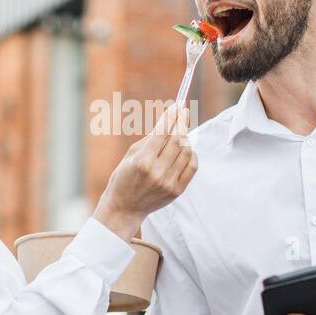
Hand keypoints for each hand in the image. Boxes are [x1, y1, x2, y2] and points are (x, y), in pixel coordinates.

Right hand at [93, 103, 195, 239]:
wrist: (124, 208)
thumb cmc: (123, 178)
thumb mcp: (130, 155)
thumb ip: (150, 139)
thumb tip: (169, 122)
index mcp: (142, 161)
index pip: (163, 132)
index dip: (172, 117)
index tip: (178, 106)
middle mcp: (157, 172)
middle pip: (177, 140)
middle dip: (181, 122)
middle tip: (184, 112)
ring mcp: (169, 182)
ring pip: (187, 151)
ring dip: (186, 137)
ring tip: (180, 131)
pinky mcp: (177, 190)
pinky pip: (192, 166)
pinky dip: (191, 154)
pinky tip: (185, 149)